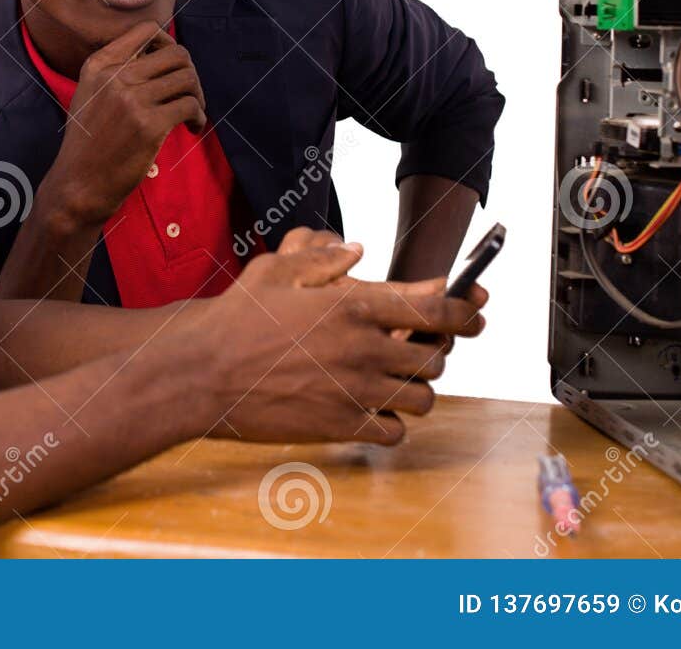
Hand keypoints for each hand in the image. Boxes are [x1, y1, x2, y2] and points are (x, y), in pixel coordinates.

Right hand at [43, 20, 206, 223]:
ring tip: (192, 113)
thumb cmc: (89, 142)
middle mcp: (115, 76)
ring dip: (197, 95)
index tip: (172, 68)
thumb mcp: (90, 94)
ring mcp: (132, 100)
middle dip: (190, 73)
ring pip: (187, 78)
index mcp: (99, 64)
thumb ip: (117, 71)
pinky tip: (192, 128)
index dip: (169, 45)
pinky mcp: (150, 125)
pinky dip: (199, 116)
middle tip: (188, 95)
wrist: (79, 184)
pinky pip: (191, 106)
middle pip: (176, 54)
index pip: (146, 30)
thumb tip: (161, 53)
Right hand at [182, 229, 486, 444]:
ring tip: (396, 383)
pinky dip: (391, 424)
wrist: (204, 374)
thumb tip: (355, 249)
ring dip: (415, 390)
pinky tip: (373, 412)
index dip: (465, 309)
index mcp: (354, 304)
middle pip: (435, 355)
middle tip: (417, 349)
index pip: (435, 306)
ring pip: (422, 397)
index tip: (476, 312)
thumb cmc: (237, 318)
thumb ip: (321, 256)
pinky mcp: (343, 425)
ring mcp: (357, 389)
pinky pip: (394, 432)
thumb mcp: (276, 270)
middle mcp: (365, 347)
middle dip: (433, 352)